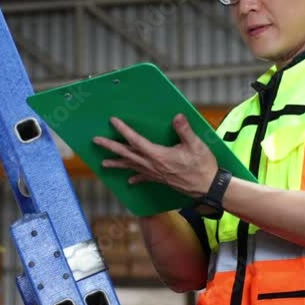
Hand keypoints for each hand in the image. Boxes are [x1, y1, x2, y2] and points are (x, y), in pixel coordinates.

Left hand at [92, 114, 218, 197]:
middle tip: (96, 141)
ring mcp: (155, 173)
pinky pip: (143, 178)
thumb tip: (177, 117)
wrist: (208, 187)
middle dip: (110, 147)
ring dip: (117, 163)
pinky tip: (129, 180)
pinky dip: (135, 177)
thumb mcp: (196, 144)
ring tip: (103, 163)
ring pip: (131, 167)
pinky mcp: (160, 179)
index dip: (123, 130)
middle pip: (127, 154)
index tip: (113, 121)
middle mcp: (152, 165)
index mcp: (158, 155)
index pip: (136, 141)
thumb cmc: (202, 166)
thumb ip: (184, 130)